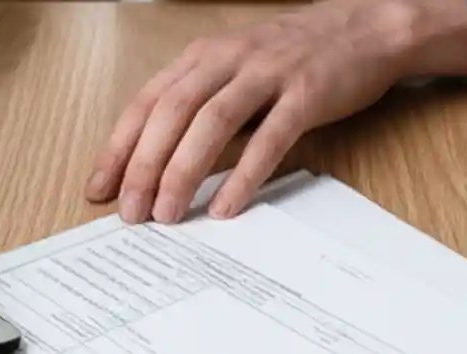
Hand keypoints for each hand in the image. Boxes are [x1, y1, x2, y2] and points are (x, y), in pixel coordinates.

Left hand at [85, 0, 466, 223]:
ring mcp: (267, 74)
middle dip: (143, 166)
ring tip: (167, 214)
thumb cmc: (294, 56)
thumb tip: (159, 163)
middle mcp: (227, 60)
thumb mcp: (234, 69)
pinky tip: (226, 206)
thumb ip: (199, 104)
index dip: (119, 148)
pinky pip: (269, 138)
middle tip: (130, 213)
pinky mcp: (306, 93)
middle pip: (171, 114)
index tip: (99, 190)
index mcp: (202, 56)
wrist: (366, 26)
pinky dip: (244, 174)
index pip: (146, 103)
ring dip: (183, 172)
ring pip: (211, 123)